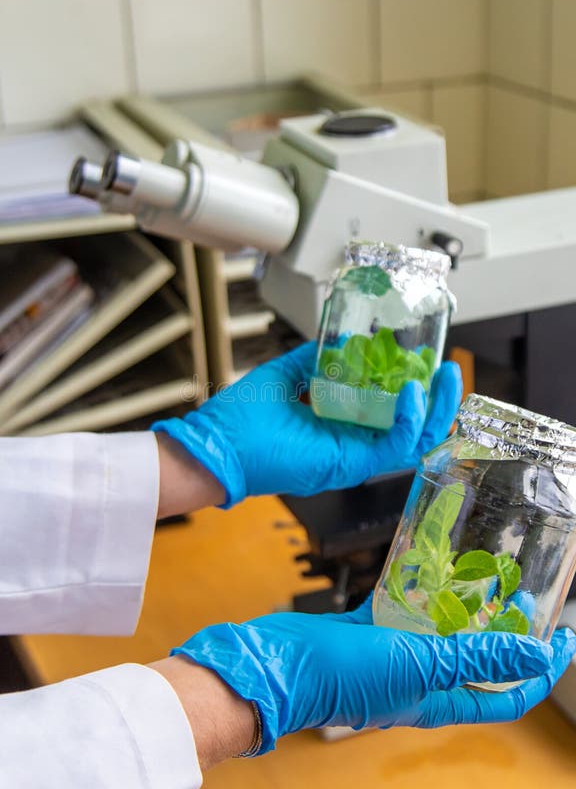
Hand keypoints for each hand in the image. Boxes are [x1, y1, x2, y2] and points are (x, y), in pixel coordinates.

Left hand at [152, 343, 462, 506]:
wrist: (216, 445)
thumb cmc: (242, 418)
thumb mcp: (286, 375)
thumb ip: (313, 361)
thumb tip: (339, 339)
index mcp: (340, 427)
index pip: (392, 414)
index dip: (418, 391)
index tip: (429, 360)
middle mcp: (353, 445)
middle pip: (413, 429)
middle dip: (439, 401)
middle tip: (451, 369)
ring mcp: (353, 457)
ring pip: (414, 441)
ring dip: (435, 410)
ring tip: (445, 377)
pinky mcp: (348, 464)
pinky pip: (393, 447)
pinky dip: (409, 420)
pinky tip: (413, 392)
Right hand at [172, 598, 575, 753]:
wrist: (279, 664)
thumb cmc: (344, 675)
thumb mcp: (418, 665)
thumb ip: (473, 655)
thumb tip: (534, 654)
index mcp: (437, 699)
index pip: (504, 693)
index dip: (538, 672)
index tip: (564, 638)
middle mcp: (420, 680)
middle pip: (475, 658)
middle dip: (504, 630)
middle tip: (521, 592)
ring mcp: (393, 654)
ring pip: (439, 629)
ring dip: (462, 605)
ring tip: (480, 572)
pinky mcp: (367, 630)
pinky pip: (402, 608)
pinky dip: (417, 589)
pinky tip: (425, 564)